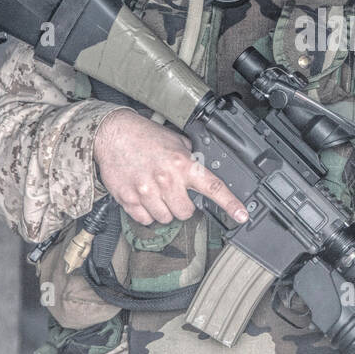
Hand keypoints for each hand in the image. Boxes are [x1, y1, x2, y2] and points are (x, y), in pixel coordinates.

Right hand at [93, 109, 247, 226]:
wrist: (113, 134)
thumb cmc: (144, 136)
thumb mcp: (175, 141)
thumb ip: (190, 158)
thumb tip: (201, 170)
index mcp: (183, 164)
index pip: (213, 188)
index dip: (230, 204)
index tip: (242, 215)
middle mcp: (167, 180)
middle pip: (186, 212)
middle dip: (182, 205)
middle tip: (174, 193)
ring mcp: (147, 191)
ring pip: (165, 218)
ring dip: (164, 209)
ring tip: (156, 192)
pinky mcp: (129, 199)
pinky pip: (145, 219)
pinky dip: (146, 213)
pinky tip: (144, 197)